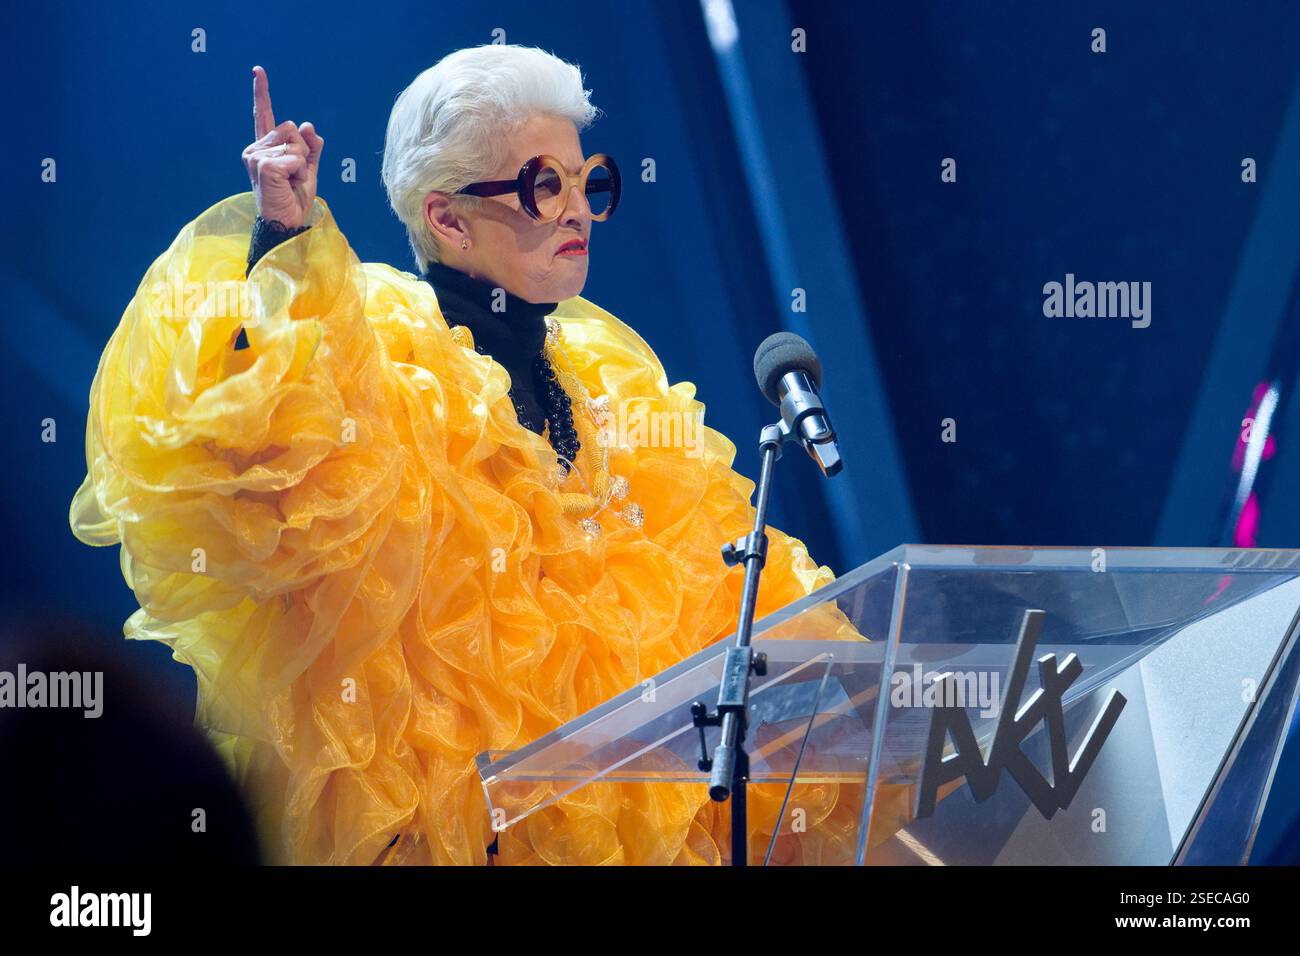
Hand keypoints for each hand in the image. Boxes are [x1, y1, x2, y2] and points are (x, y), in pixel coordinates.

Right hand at [241, 65, 323, 229]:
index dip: (262, 92)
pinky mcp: (262, 165)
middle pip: (291, 127)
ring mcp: (256, 156)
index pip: (264, 115)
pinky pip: (295, 158)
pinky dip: (300, 172)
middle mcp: (256, 148)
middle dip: (303, 150)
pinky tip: (290, 184)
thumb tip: (309, 125)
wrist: (288, 223)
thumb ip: (311, 148)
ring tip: (291, 181)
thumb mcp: (309, 169)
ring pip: (295, 143)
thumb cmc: (294, 199)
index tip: (258, 70)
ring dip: (302, 164)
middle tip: (295, 174)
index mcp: (266, 147)